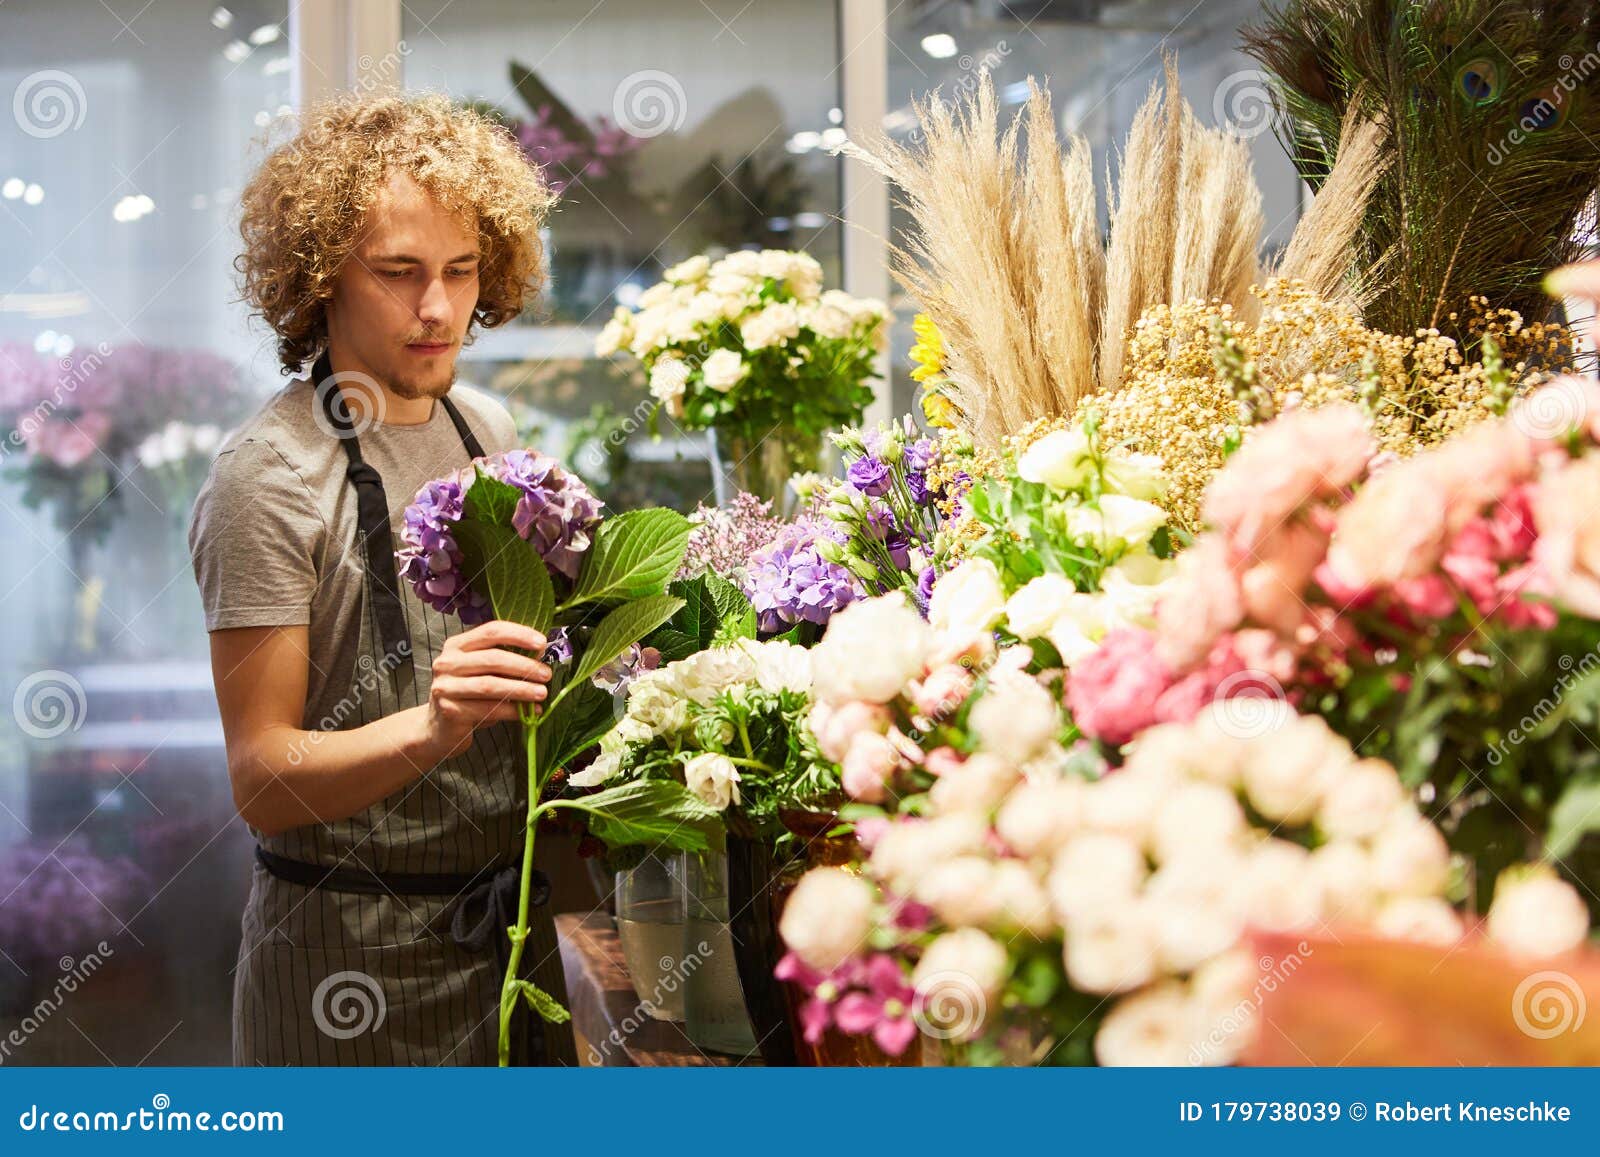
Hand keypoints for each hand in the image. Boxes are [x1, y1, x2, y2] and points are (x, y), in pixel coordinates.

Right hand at [421, 621, 551, 760]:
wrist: (439, 728)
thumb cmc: (468, 695)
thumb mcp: (483, 672)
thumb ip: (504, 660)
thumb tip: (539, 654)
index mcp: (457, 645)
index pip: (491, 631)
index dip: (519, 634)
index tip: (542, 643)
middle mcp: (447, 662)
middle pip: (493, 658)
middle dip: (524, 665)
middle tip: (546, 674)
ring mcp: (445, 687)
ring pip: (490, 685)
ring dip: (521, 689)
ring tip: (542, 693)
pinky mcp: (449, 710)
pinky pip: (487, 709)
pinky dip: (513, 711)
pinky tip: (529, 712)